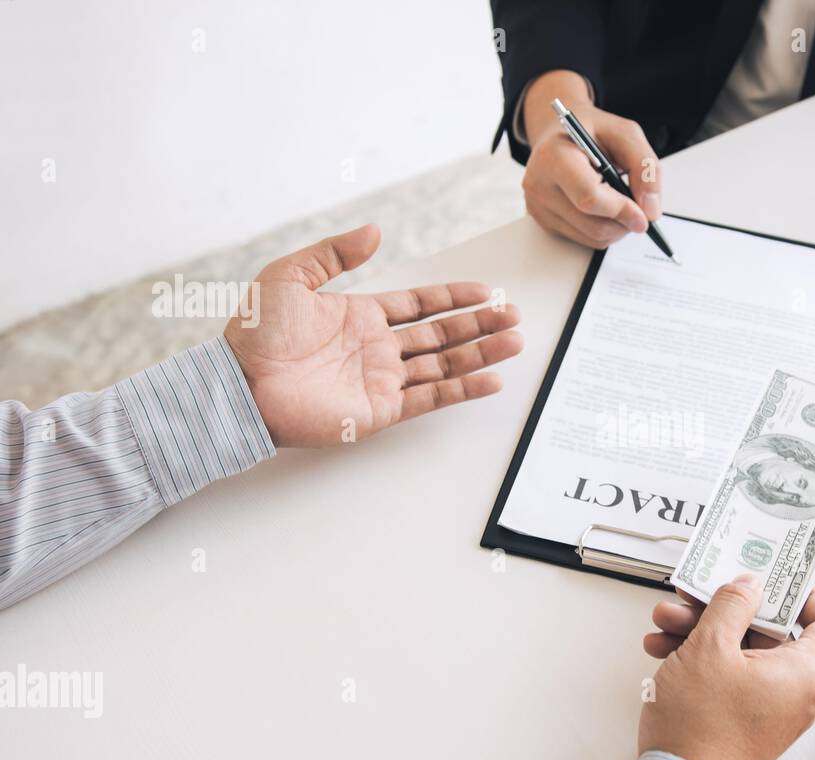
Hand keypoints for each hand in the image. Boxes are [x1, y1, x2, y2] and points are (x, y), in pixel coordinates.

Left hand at [223, 224, 522, 447]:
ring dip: (481, 353)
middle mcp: (378, 349)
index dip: (453, 297)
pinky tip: (490, 379)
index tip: (485, 291)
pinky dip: (462, 388)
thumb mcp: (291, 276)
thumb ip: (335, 254)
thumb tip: (375, 231)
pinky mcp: (380, 411)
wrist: (239, 385)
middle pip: (442, 335)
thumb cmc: (256, 333)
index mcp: (361, 316)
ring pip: (444, 364)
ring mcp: (382, 381)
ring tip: (514, 342)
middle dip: (479, 324)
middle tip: (512, 315)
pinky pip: (430, 397)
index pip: (420, 306)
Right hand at [520, 70, 661, 248]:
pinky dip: (603, 230)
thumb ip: (645, 166)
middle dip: (624, 223)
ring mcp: (538, 207)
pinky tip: (604, 209)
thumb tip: (651, 210)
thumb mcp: (625, 134)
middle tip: (639, 211)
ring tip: (622, 205)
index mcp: (554, 156)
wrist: (559, 133)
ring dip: (617, 229)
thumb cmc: (592, 131)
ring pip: (591, 238)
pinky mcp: (544, 222)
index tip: (644, 216)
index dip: (621, 210)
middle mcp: (539, 184)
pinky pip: (584, 240)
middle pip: (593, 225)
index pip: (589, 198)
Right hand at [638, 577, 814, 759]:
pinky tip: (662, 649)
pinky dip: (699, 658)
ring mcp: (766, 708)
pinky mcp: (740, 719)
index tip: (775, 576)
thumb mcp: (712, 647)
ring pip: (740, 651)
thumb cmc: (703, 729)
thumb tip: (748, 585)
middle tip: (700, 592)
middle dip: (728, 607)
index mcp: (805, 672)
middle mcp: (793, 692)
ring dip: (703, 629)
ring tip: (667, 620)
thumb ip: (732, 605)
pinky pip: (726, 675)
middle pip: (771, 632)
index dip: (805, 595)